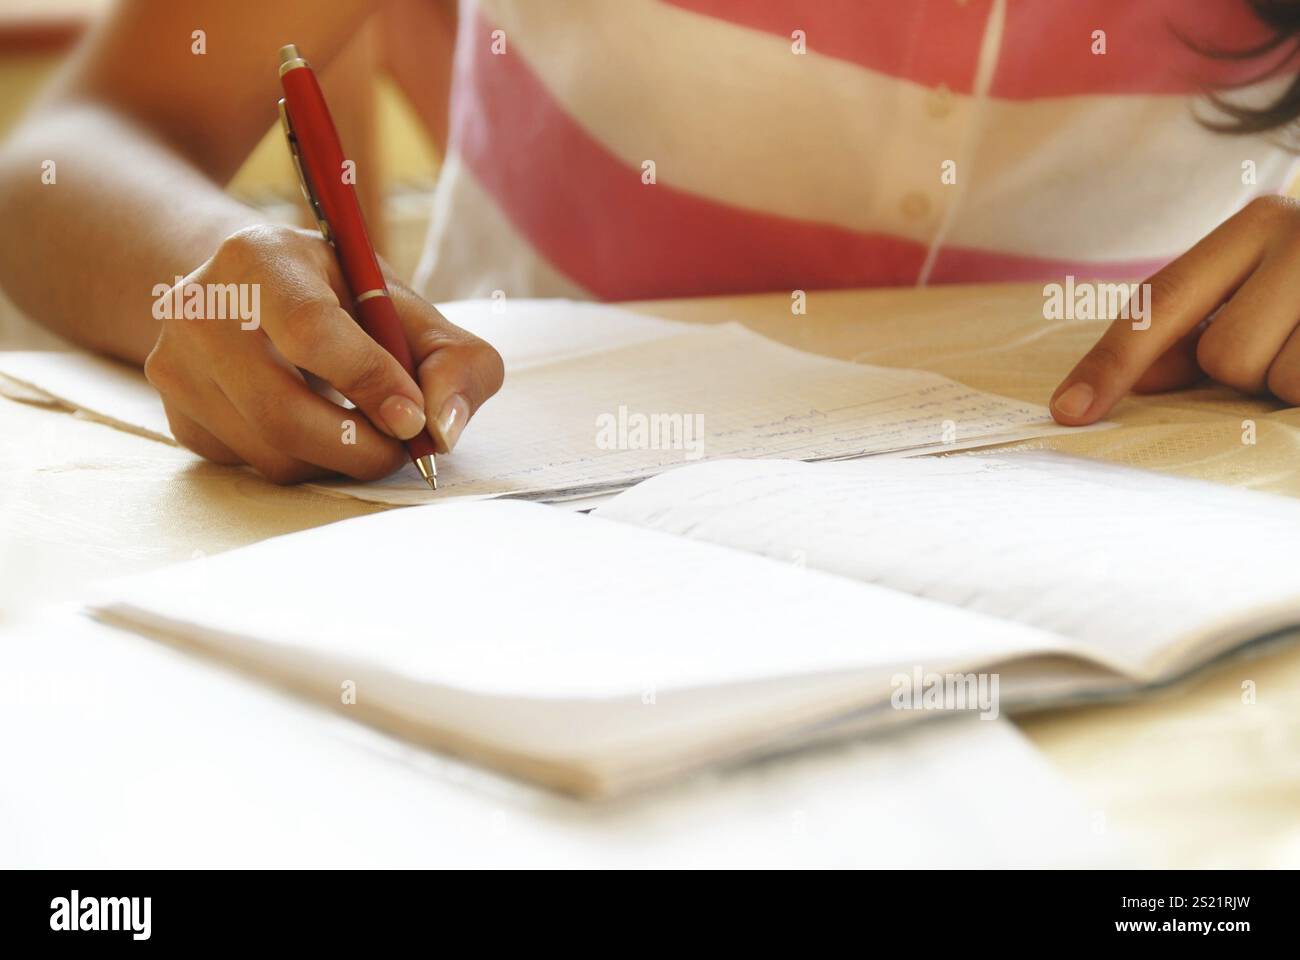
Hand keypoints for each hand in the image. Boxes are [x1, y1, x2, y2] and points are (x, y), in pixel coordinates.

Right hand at [144, 224, 502, 482]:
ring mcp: (175, 366)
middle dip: (361, 446)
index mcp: (259, 258)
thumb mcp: (403, 306)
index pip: (312, 331)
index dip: (370, 383)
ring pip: (272, 453)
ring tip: (366, 431)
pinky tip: (319, 428)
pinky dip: (306, 464)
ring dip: (338, 461)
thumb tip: (444, 428)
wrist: (251, 295)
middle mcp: (199, 309)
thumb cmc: (341, 299)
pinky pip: (256, 468)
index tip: (415, 419)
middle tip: (404, 447)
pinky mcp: (178, 416)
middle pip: (282, 412)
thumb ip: (453, 358)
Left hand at [1052, 195, 1299, 423]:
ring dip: (1291, 384)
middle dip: (1249, 372)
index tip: (1067, 410)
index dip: (1112, 363)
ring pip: (1275, 379)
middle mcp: (1299, 235)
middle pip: (1223, 355)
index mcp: (1256, 225)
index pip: (1162, 302)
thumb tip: (1136, 382)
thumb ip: (1189, 331)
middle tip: (1288, 342)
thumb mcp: (1257, 290)